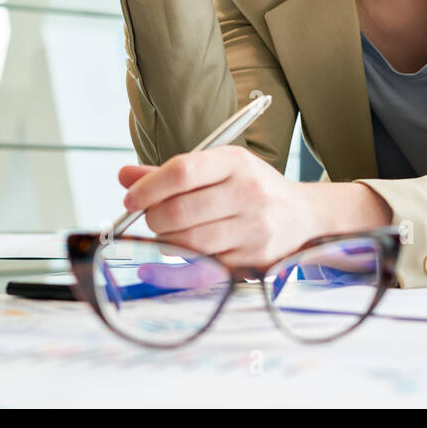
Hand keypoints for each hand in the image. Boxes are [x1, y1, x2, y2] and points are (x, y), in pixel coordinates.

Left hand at [117, 145, 321, 270]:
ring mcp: (253, 226)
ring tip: (167, 234)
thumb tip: (124, 177)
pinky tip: (172, 258)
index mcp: (236, 162)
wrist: (302, 215)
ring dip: (167, 242)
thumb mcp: (219, 169)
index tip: (131, 199)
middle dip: (154, 219)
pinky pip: (204, 265)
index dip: (148, 188)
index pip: (182, 171)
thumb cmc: (251, 189)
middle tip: (151, 220)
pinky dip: (181, 264)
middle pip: (180, 210)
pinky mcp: (254, 256)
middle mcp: (248, 191)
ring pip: (189, 241)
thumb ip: (171, 174)